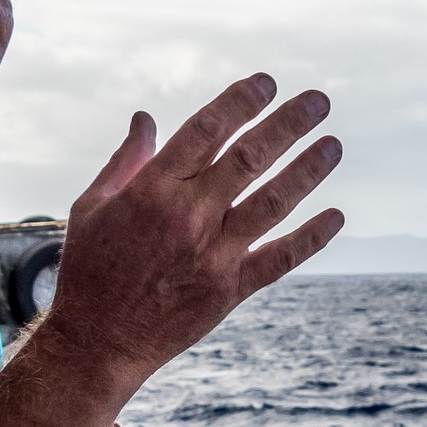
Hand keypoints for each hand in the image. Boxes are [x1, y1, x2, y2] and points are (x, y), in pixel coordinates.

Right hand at [41, 75, 341, 392]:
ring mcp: (212, 255)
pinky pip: (279, 259)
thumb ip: (125, 161)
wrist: (98, 342)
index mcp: (151, 190)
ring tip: (334, 145)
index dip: (240, 102)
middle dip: (288, 124)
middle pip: (249, 158)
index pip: (206, 130)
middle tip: (319, 101)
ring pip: (273, 202)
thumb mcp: (91, 207)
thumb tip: (145, 118)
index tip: (266, 84)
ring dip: (307, 170)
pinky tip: (336, 215)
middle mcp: (187, 217)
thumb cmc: (90, 270)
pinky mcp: (229, 290)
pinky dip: (311, 237)